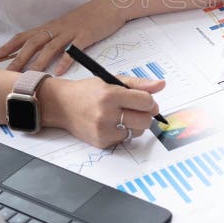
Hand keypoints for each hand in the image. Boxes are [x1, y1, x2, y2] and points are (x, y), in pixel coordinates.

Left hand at [0, 0, 125, 74]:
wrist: (111, 4)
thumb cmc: (90, 16)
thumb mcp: (68, 25)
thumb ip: (55, 37)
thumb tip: (41, 52)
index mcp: (51, 26)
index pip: (24, 36)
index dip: (7, 47)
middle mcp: (57, 28)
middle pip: (33, 43)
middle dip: (18, 59)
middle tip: (6, 73)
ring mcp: (71, 31)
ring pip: (50, 47)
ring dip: (38, 63)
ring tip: (29, 76)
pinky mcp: (86, 35)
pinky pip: (73, 49)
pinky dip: (65, 60)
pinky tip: (58, 71)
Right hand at [43, 76, 164, 148]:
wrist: (62, 105)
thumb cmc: (88, 91)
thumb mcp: (112, 80)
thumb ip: (138, 84)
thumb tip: (161, 85)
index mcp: (110, 95)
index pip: (145, 101)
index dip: (151, 101)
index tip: (148, 101)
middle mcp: (106, 114)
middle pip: (144, 120)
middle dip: (147, 114)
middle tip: (140, 109)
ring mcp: (103, 130)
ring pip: (137, 131)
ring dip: (136, 124)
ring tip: (124, 115)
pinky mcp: (101, 142)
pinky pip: (125, 139)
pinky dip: (124, 132)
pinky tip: (114, 123)